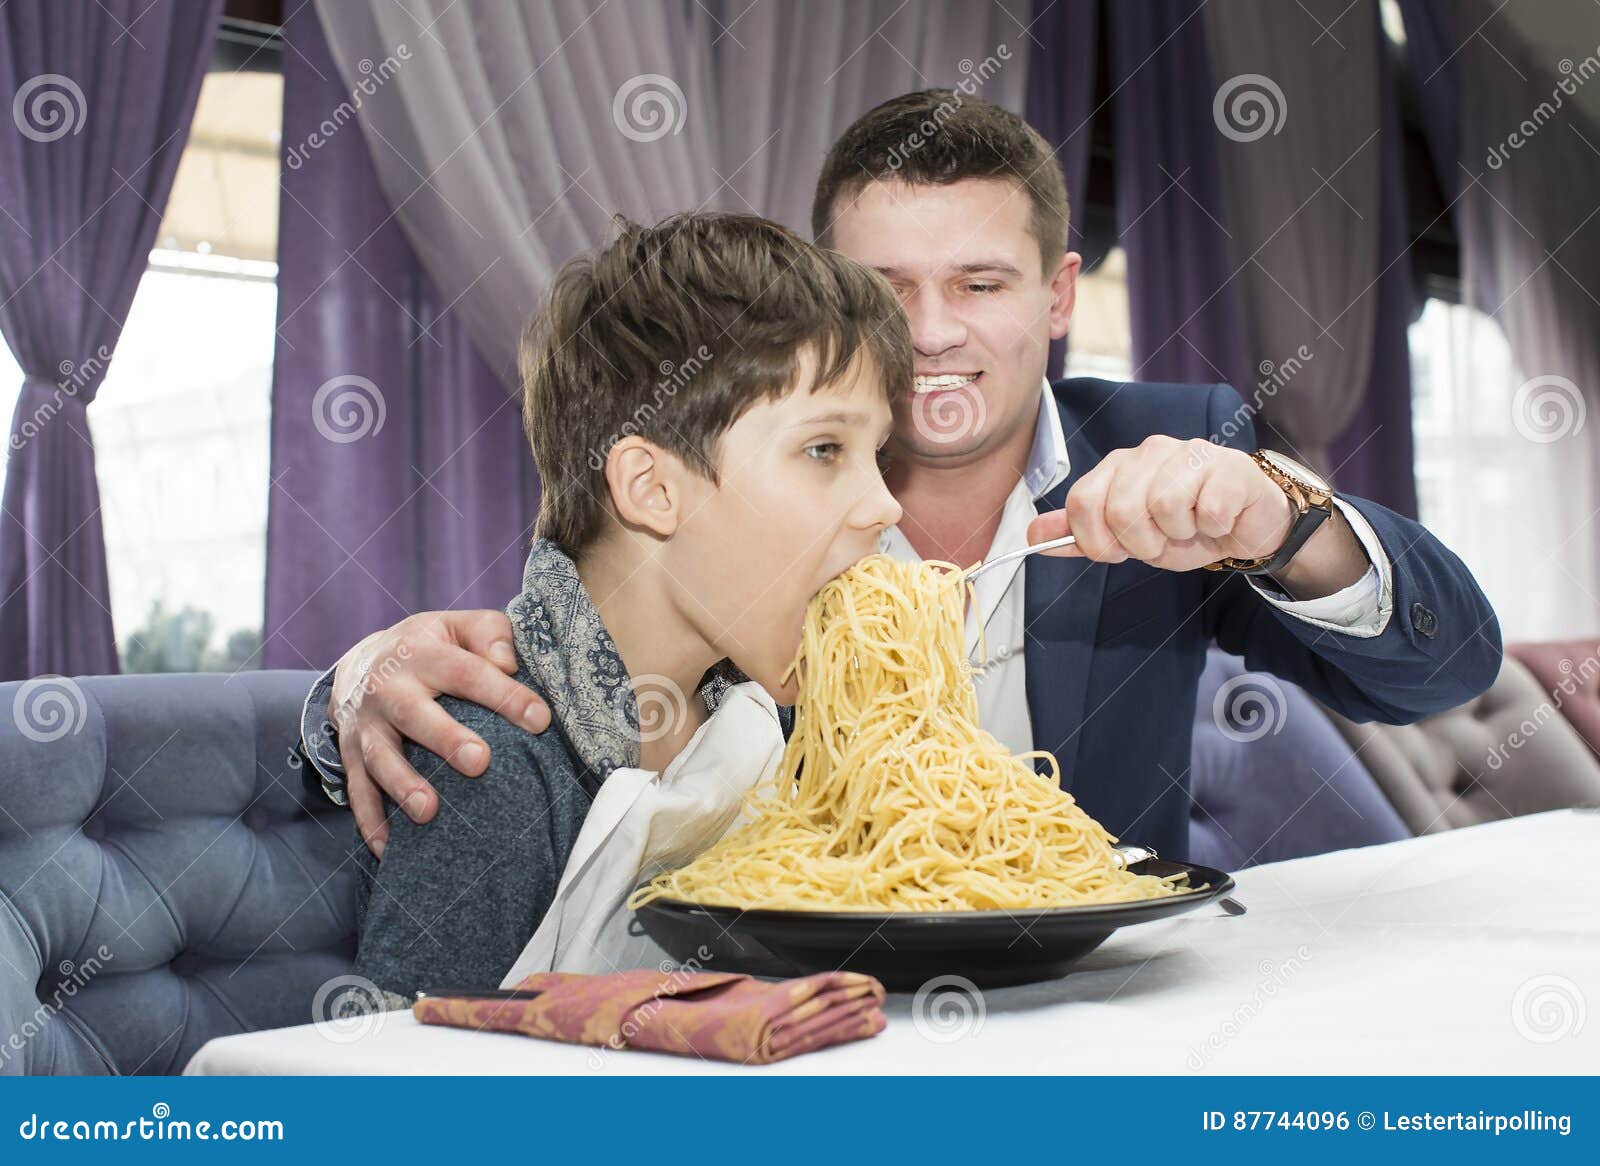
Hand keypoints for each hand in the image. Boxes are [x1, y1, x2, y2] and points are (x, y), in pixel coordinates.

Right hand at [328, 610, 550, 857]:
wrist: (361, 662)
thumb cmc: (431, 646)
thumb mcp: (458, 625)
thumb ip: (490, 634)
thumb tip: (508, 662)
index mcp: (421, 652)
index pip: (466, 671)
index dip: (503, 694)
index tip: (540, 719)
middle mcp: (387, 688)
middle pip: (414, 714)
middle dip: (445, 739)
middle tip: (480, 762)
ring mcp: (365, 726)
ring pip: (381, 758)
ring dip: (403, 786)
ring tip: (428, 812)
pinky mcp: (352, 757)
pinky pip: (358, 793)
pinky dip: (371, 822)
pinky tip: (389, 850)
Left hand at [1027, 437, 1292, 571]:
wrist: (1243, 526)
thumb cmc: (1183, 527)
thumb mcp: (1125, 537)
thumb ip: (1079, 534)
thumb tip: (1032, 536)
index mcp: (1119, 466)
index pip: (1082, 501)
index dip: (1096, 540)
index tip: (1116, 553)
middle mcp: (1151, 451)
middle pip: (1120, 509)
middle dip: (1142, 543)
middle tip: (1163, 541)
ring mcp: (1191, 453)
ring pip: (1164, 507)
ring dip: (1178, 536)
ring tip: (1191, 527)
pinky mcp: (1230, 467)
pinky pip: (1207, 511)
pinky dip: (1212, 529)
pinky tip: (1218, 520)